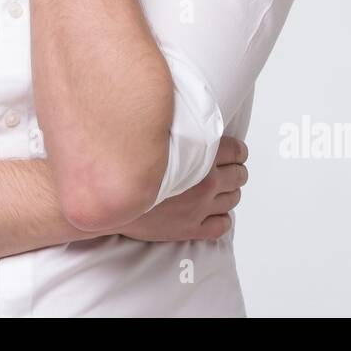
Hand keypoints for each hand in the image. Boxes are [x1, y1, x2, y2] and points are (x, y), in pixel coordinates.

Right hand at [117, 136, 248, 241]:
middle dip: (235, 171)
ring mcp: (200, 208)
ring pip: (234, 199)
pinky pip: (223, 225)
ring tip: (217, 190)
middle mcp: (206, 182)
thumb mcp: (159, 140)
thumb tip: (195, 122)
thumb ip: (182, 133)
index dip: (238, 151)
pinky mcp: (192, 228)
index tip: (234, 153)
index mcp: (200, 157)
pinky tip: (211, 211)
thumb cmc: (131, 168)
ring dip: (229, 193)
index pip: (237, 151)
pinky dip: (222, 217)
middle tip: (224, 170)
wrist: (111, 199)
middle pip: (239, 176)